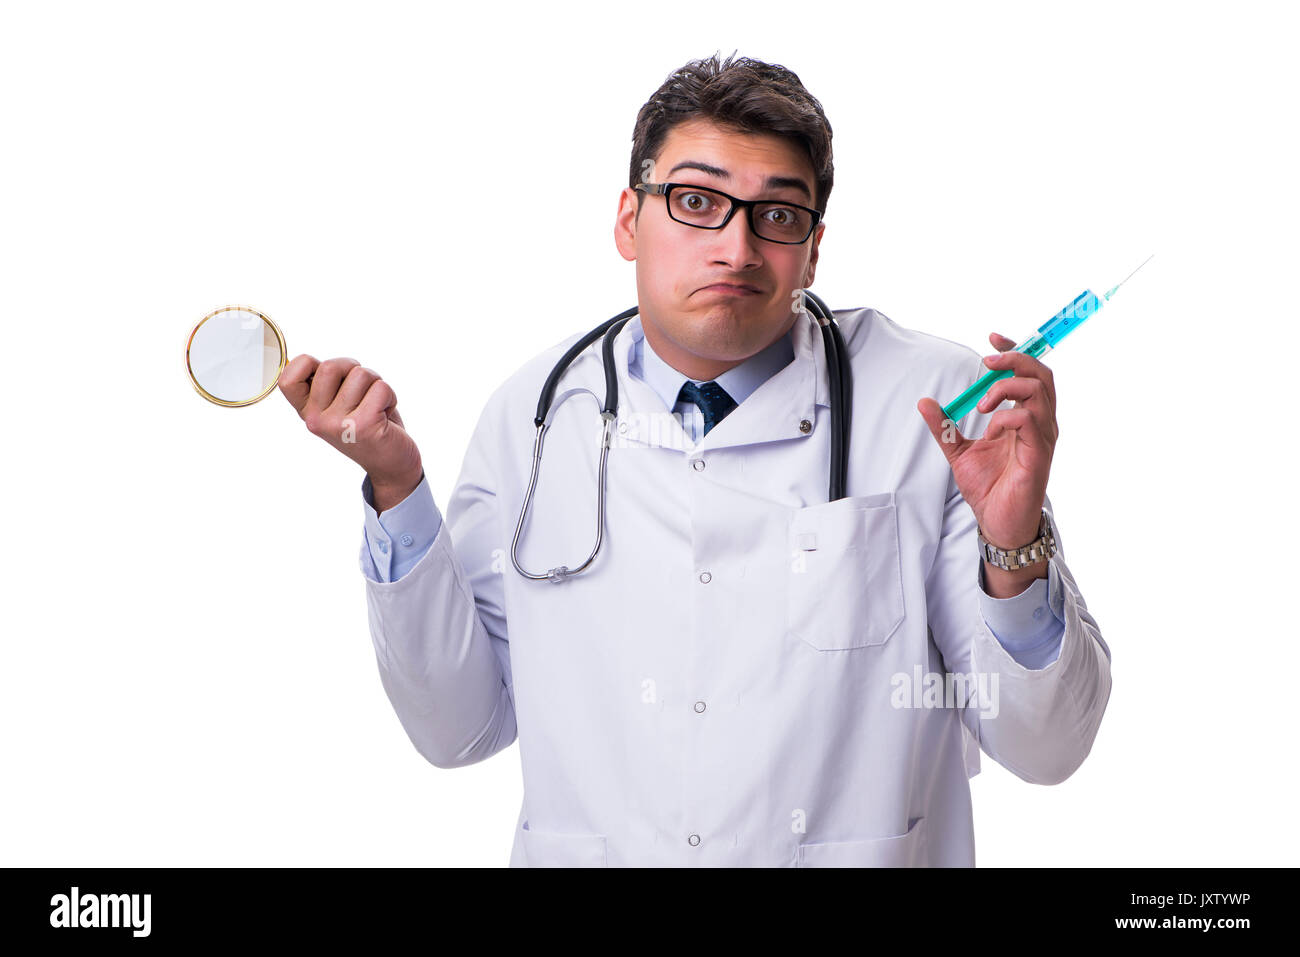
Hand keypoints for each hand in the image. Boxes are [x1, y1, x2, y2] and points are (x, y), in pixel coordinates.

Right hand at [279, 355, 423, 504]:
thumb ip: (322, 384)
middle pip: (330, 366)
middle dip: (353, 369)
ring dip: (375, 384)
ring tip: (375, 406)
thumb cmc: (366, 425)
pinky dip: (390, 396)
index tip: (331, 379)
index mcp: (307, 412)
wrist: (392, 464)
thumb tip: (303, 359)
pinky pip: (381, 387)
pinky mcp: (364, 425)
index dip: (309, 364)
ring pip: (361, 374)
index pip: (287, 377)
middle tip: (362, 392)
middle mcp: (317, 420)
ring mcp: (338, 424)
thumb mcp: (337, 405)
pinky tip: (385, 415)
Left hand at [915, 332, 1057, 548]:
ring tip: (981, 406)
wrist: (997, 522)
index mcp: (1025, 417)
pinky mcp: (1039, 453)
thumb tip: (925, 402)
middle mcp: (1039, 423)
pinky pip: (1029, 420)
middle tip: (986, 363)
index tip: (991, 338)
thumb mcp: (957, 451)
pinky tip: (989, 432)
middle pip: (1041, 374)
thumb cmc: (988, 487)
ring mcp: (1042, 437)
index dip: (1014, 350)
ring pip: (1039, 390)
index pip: (1029, 373)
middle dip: (1014, 359)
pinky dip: (1005, 417)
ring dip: (1005, 388)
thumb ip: (944, 427)